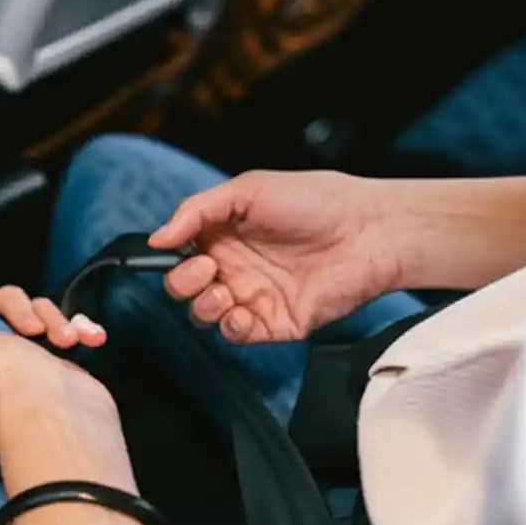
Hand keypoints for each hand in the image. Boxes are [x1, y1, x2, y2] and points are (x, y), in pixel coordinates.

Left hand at [0, 275, 115, 420]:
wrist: (51, 406)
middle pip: (6, 306)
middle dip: (20, 307)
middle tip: (27, 330)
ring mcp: (31, 364)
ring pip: (41, 314)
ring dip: (53, 318)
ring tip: (62, 340)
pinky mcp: (62, 367)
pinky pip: (74, 330)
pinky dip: (82, 328)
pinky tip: (87, 337)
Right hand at [149, 170, 402, 342]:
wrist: (368, 230)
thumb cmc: (314, 200)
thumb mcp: (248, 189)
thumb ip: (197, 210)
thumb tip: (157, 237)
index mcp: (224, 235)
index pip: (179, 254)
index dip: (170, 257)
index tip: (175, 250)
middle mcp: (234, 267)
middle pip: (185, 289)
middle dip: (183, 284)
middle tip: (205, 270)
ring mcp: (253, 296)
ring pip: (206, 316)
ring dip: (204, 307)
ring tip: (223, 290)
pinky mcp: (275, 322)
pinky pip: (238, 335)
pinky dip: (230, 327)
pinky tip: (240, 311)